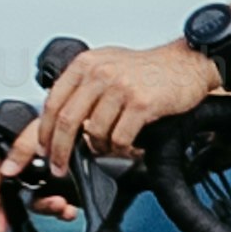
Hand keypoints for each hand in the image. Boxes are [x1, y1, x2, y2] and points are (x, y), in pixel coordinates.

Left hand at [14, 40, 220, 191]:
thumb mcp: (108, 66)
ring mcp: (120, 87)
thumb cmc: (149, 70)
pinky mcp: (141, 103)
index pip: (53, 102)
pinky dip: (121, 150)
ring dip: (100, 149)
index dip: (44, 132)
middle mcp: (100, 72)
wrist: (187, 63)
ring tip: (110, 148)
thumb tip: (59, 120)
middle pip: (67, 120)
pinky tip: (129, 147)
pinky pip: (120, 138)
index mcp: (86, 64)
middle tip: (59, 167)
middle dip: (60, 151)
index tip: (43, 151)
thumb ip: (83, 87)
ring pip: (94, 133)